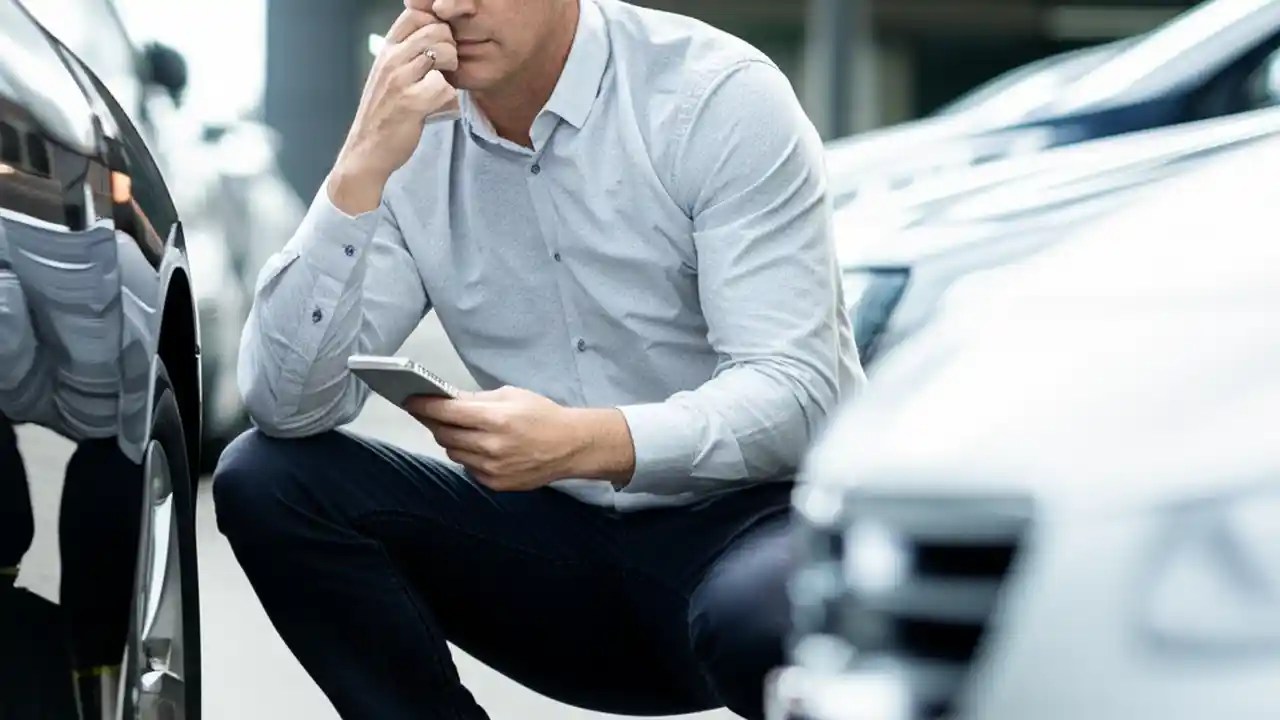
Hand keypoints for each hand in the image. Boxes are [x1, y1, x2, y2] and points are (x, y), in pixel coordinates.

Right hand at [329, 8, 459, 213]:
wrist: (367, 151)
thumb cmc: (383, 114)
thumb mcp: (387, 76)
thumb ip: (404, 55)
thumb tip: (431, 34)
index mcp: (385, 50)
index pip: (415, 15)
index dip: (434, 24)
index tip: (438, 45)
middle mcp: (391, 60)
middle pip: (436, 30)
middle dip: (450, 47)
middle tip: (445, 69)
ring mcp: (400, 81)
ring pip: (444, 53)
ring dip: (451, 69)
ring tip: (441, 85)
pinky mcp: (412, 103)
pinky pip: (445, 87)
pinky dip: (449, 98)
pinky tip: (437, 106)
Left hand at [406, 387, 584, 491]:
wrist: (571, 446)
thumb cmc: (543, 415)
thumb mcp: (511, 396)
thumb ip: (476, 399)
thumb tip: (446, 399)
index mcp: (495, 419)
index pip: (446, 412)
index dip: (424, 406)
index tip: (410, 400)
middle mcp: (491, 446)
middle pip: (444, 434)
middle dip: (434, 421)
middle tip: (430, 412)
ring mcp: (492, 468)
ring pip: (453, 452)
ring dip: (451, 439)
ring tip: (461, 429)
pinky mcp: (496, 483)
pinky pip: (468, 467)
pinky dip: (468, 455)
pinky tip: (479, 446)